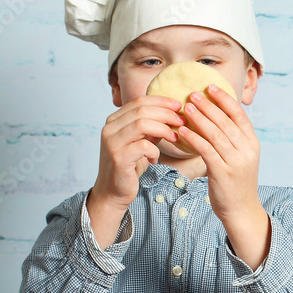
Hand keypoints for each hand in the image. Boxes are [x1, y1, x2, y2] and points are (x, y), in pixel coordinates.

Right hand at [88, 95, 184, 245]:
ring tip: (174, 137)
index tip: (179, 105)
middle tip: (182, 121)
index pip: (139, 101)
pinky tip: (155, 159)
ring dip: (163, 129)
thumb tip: (172, 115)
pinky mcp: (118, 157)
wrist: (113, 192)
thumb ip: (151, 129)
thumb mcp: (141, 143)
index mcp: (115, 120)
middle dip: (166, 114)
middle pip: (142, 110)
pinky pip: (143, 146)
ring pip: (141, 124)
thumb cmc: (129, 167)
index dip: (161, 101)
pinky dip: (155, 151)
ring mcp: (112, 141)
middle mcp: (110, 127)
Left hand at [176, 85, 269, 268]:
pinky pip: (205, 150)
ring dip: (199, 118)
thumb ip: (232, 138)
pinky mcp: (223, 172)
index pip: (239, 114)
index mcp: (253, 143)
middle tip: (192, 94)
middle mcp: (247, 150)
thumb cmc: (236, 182)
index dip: (225, 99)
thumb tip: (215, 115)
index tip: (210, 87)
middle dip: (208, 105)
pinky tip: (182, 130)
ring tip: (186, 107)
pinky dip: (193, 138)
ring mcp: (236, 161)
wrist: (241, 210)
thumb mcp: (240, 157)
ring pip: (215, 133)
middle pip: (225, 121)